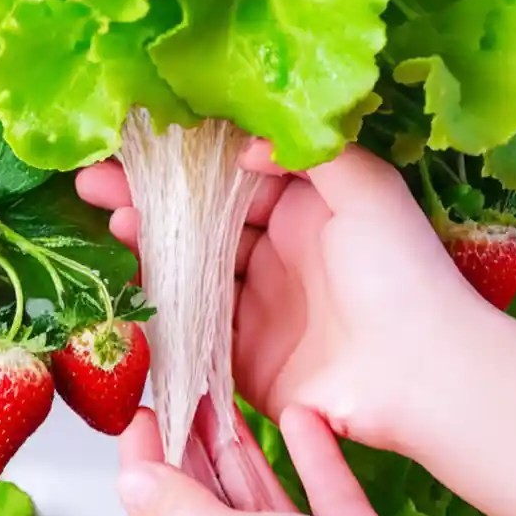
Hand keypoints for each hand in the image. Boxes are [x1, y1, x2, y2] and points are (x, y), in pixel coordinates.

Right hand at [77, 143, 487, 450]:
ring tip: (108, 220)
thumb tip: (245, 141)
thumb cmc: (403, 274)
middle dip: (148, 198)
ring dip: (148, 244)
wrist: (421, 374)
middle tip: (93, 182)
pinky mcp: (244, 357)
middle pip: (200, 220)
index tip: (139, 142)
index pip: (232, 175)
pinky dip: (158, 304)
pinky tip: (125, 279)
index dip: (185, 160)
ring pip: (189, 269)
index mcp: (306, 209)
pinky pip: (192, 327)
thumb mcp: (367, 188)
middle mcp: (278, 254)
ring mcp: (258, 306)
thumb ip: (309, 149)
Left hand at [118, 406, 471, 515]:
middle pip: (210, 507)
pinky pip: (330, 498)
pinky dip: (316, 457)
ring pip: (264, 499)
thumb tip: (133, 483)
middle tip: (182, 391)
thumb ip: (186, 515)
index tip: (140, 418)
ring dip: (244, 446)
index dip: (146, 470)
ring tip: (223, 392)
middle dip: (194, 447)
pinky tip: (303, 416)